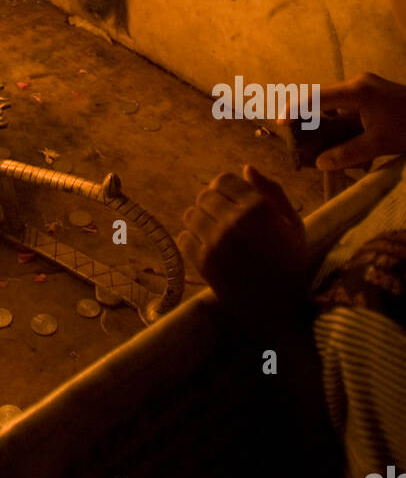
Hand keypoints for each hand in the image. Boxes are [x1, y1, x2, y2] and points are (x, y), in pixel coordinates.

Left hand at [179, 166, 308, 328]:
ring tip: (214, 235)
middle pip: (204, 195)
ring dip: (200, 222)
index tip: (231, 201)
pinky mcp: (204, 262)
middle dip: (212, 204)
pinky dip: (191, 241)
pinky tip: (208, 249)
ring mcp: (217, 242)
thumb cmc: (292, 263)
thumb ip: (272, 192)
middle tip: (223, 220)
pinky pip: (184, 238)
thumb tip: (246, 169)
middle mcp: (235, 221)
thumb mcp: (293, 224)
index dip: (225, 189)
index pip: (223, 180)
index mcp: (258, 207)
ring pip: (191, 215)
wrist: (283, 309)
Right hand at [286, 73, 405, 170]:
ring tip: (314, 140)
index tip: (280, 123)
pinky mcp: (375, 92)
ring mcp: (368, 85)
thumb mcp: (378, 144)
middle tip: (294, 135)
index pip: (316, 98)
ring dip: (325, 119)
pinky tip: (341, 138)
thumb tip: (319, 164)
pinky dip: (340, 120)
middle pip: (323, 97)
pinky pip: (349, 105)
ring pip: (336, 102)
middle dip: (307, 116)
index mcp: (357, 91)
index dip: (295, 109)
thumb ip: (347, 154)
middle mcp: (359, 83)